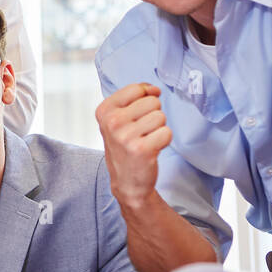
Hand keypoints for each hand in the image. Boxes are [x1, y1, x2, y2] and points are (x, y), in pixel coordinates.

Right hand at [95, 83, 171, 210]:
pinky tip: (151, 149)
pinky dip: (164, 141)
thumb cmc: (125, 147)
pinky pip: (167, 132)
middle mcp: (112, 122)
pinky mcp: (142, 149)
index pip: (136, 89)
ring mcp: (126, 136)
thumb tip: (154, 90)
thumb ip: (133, 99)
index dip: (145, 98)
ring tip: (146, 140)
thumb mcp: (117, 120)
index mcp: (104, 111)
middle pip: (152, 102)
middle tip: (141, 132)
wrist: (127, 182)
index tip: (139, 113)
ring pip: (161, 116)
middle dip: (152, 115)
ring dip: (158, 129)